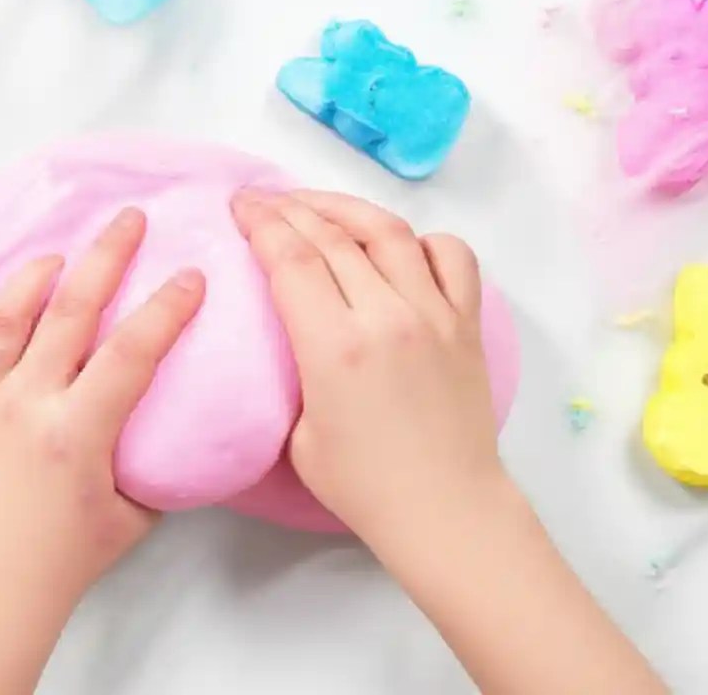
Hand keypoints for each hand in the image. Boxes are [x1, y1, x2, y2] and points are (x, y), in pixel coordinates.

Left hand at [0, 207, 204, 603]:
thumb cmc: (70, 555)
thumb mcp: (137, 510)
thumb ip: (155, 459)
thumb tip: (178, 420)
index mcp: (78, 433)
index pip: (132, 353)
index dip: (166, 310)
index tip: (191, 277)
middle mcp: (28, 407)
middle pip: (69, 312)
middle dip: (106, 257)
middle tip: (129, 220)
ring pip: (5, 318)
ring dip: (35, 276)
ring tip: (62, 254)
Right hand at [230, 189, 502, 547]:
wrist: (445, 508)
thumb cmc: (363, 486)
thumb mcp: (298, 435)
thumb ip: (296, 369)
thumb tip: (295, 332)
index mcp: (335, 347)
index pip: (292, 259)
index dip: (261, 224)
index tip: (240, 206)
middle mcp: (387, 316)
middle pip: (332, 236)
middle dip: (289, 208)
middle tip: (262, 199)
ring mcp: (434, 313)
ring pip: (388, 232)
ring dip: (345, 209)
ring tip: (317, 204)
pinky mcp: (467, 322)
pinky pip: (451, 256)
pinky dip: (422, 239)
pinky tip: (399, 245)